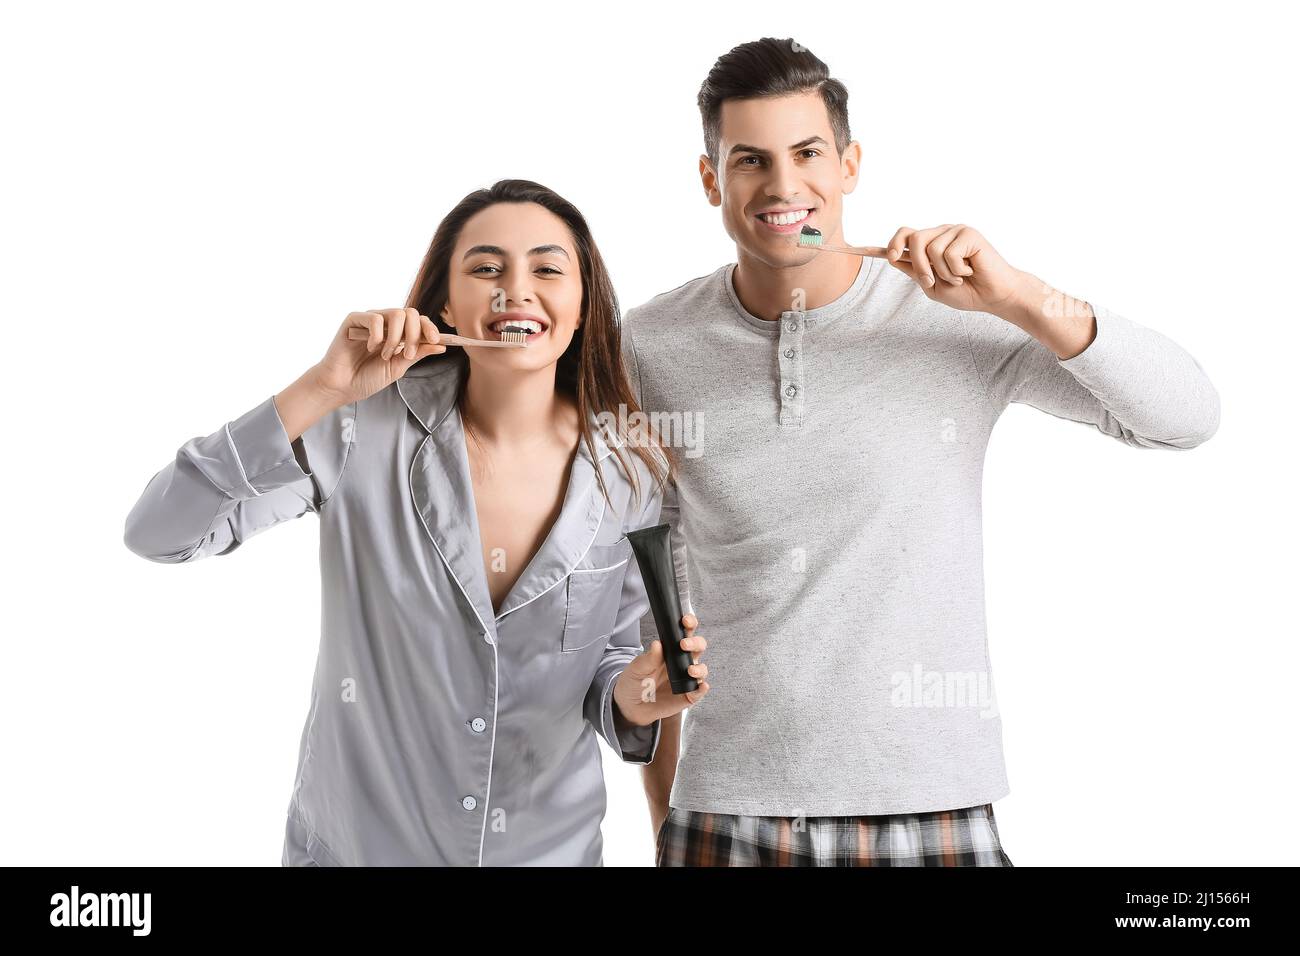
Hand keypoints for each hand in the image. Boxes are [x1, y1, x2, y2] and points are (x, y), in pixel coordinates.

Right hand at [312, 307, 446, 404]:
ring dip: (396, 338)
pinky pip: (374, 319)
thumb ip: (417, 354)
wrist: (342, 387)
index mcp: (398, 333)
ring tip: (386, 355)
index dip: (430, 328)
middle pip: (410, 313)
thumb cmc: (367, 378)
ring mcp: (370, 320)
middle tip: (407, 354)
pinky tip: (371, 348)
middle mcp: (385, 323)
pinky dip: (377, 335)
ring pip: (395, 314)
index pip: (419, 321)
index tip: (436, 340)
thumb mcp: (398, 367)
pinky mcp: (354, 321)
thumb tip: (441, 345)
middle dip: (415, 334)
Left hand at [613, 612, 709, 725]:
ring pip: (701, 669)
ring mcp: (686, 679)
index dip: (689, 625)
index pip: (684, 634)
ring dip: (699, 668)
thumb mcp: (636, 668)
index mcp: (670, 651)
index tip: (685, 621)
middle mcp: (681, 662)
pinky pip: (698, 692)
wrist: (630, 706)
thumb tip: (658, 644)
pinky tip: (701, 686)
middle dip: (696, 643)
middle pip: (698, 648)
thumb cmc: (634, 682)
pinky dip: (702, 689)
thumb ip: (648, 658)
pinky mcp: (687, 695)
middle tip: (684, 645)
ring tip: (690, 670)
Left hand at [884, 224, 1028, 315]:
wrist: (993, 297)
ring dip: (942, 271)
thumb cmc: (966, 292)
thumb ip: (914, 271)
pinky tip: (970, 271)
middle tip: (932, 281)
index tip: (867, 251)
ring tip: (958, 277)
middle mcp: (940, 233)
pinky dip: (957, 270)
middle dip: (919, 265)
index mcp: (930, 244)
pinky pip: (948, 252)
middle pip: (912, 239)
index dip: (889, 243)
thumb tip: (892, 258)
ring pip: (929, 248)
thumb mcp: (932, 285)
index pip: (904, 236)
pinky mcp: (968, 233)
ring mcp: (954, 230)